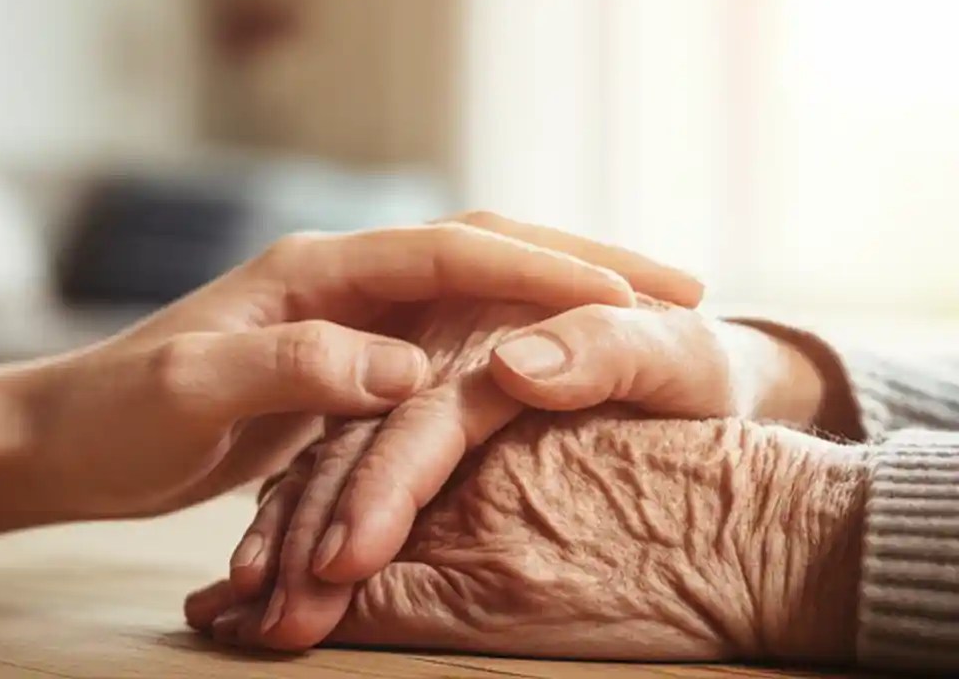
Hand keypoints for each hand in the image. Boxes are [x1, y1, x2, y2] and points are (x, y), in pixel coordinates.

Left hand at [17, 214, 702, 518]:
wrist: (63, 441)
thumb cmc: (116, 415)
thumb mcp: (196, 390)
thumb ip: (298, 368)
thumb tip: (409, 372)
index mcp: (313, 272)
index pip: (450, 250)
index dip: (546, 267)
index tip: (635, 292)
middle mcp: (339, 284)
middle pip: (482, 255)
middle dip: (580, 268)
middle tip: (682, 289)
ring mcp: (342, 324)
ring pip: (473, 299)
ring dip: (558, 307)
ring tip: (647, 322)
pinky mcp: (338, 371)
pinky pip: (445, 348)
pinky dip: (509, 352)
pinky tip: (554, 373)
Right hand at [211, 298, 845, 651]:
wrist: (707, 394)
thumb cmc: (698, 368)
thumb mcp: (676, 351)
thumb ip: (607, 349)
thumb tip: (512, 364)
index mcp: (491, 344)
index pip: (423, 421)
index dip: (383, 490)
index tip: (348, 563)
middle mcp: (438, 374)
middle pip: (359, 451)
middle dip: (313, 530)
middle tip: (280, 615)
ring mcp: (418, 411)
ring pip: (336, 471)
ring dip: (294, 542)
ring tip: (251, 614)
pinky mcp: (417, 446)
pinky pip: (346, 486)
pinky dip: (307, 535)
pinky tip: (271, 586)